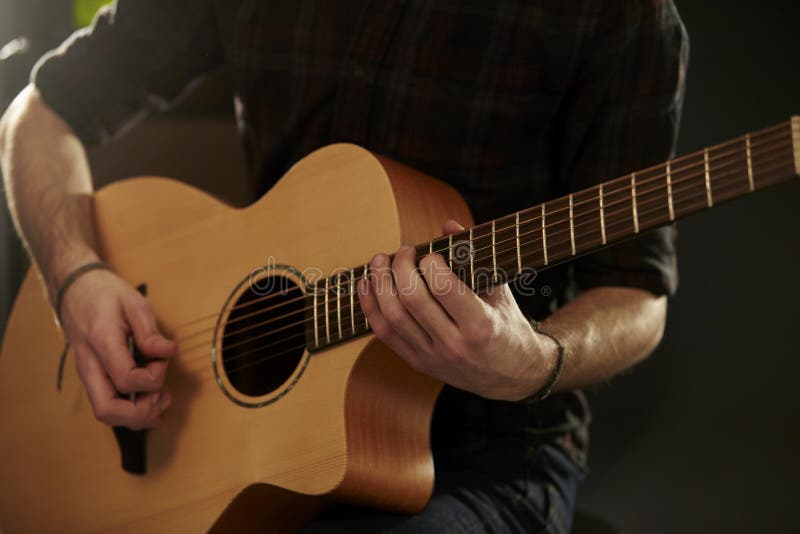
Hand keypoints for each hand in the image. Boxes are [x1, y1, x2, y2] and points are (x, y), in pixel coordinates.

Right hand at [58, 268, 176, 428]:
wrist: (76, 291)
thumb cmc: (106, 295)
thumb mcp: (134, 302)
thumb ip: (150, 332)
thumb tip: (167, 353)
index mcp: (101, 341)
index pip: (125, 379)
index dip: (152, 378)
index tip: (163, 360)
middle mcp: (89, 365)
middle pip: (107, 410)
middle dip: (141, 412)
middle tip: (163, 396)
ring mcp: (89, 374)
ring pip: (106, 414)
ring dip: (137, 416)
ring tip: (162, 400)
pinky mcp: (94, 378)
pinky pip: (109, 405)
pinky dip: (131, 411)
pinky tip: (152, 400)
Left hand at [357, 220, 558, 400]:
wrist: (511, 375)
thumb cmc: (506, 325)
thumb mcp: (499, 290)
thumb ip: (474, 256)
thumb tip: (448, 224)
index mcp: (480, 326)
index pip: (444, 287)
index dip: (430, 262)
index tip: (430, 252)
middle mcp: (455, 345)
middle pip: (413, 300)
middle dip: (401, 267)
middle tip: (404, 250)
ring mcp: (433, 357)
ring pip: (393, 318)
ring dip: (380, 284)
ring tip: (380, 261)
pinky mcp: (418, 363)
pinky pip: (385, 334)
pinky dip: (371, 307)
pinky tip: (368, 284)